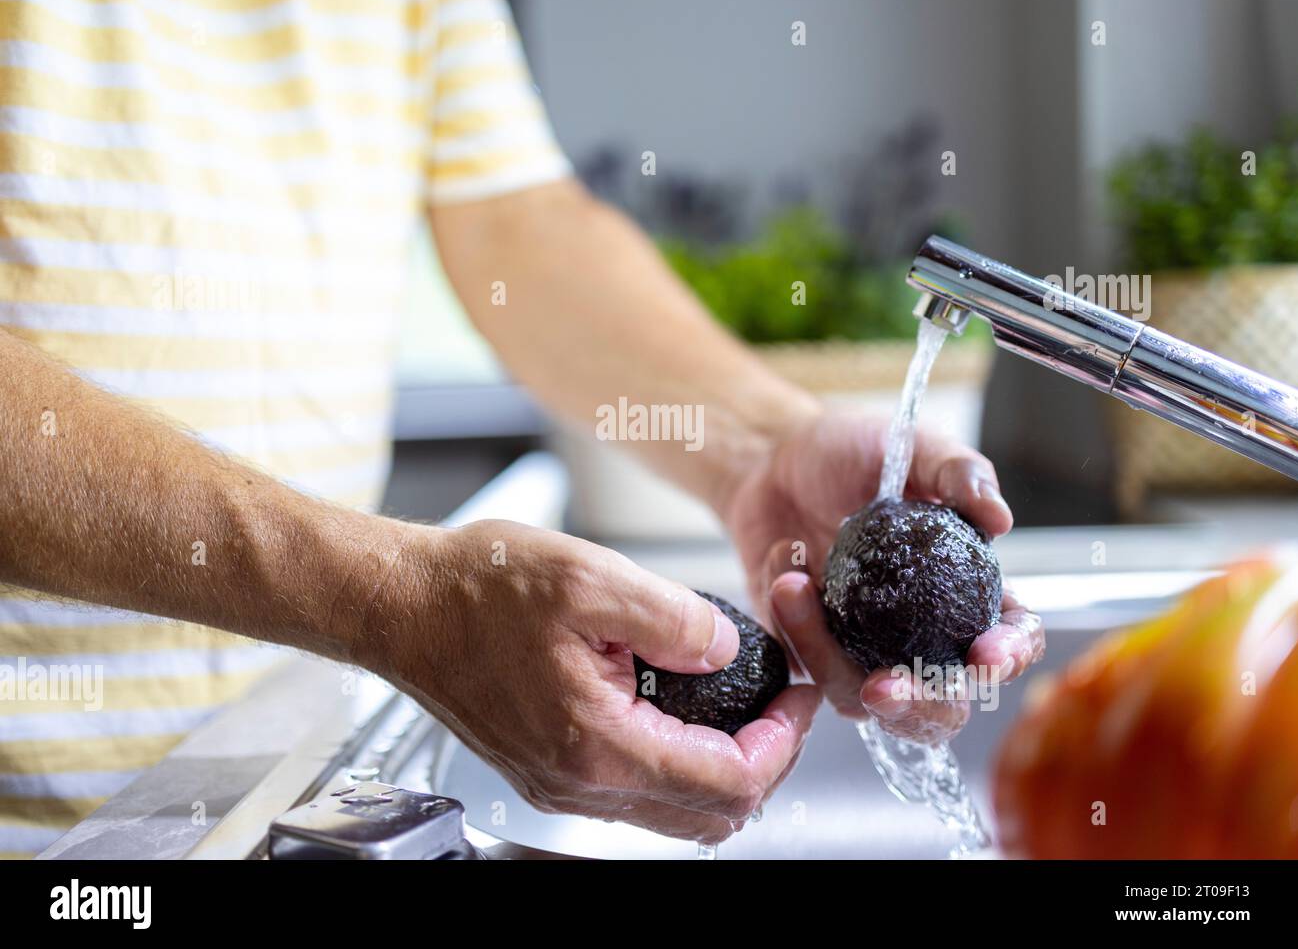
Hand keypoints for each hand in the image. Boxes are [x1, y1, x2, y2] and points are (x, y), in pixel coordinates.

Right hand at [359, 519, 819, 844]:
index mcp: (596, 742)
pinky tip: (683, 710)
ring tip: (742, 705)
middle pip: (707, 817)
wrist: (401, 604)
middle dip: (762, 765)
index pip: (726, 783)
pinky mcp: (547, 770)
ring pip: (671, 812)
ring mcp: (559, 783)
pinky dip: (676, 763)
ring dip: (721, 769)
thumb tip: (727, 649)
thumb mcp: (591, 577)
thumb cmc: (476, 588)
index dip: (782, 744)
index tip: (799, 696)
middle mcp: (578, 782)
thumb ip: (675, 618)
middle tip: (781, 707)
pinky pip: (633, 792)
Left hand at [722, 411, 1043, 743]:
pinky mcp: (809, 653)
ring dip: (825, 652)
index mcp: (966, 591)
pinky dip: (789, 618)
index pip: (1009, 639)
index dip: (1008, 656)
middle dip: (921, 710)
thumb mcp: (911, 448)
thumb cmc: (853, 454)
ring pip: (859, 698)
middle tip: (885, 686)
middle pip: (941, 708)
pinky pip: (803, 665)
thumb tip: (999, 519)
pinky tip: (782, 556)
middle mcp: (920, 634)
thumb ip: (958, 474)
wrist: (774, 459)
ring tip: (794, 582)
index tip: (984, 656)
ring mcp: (862, 651)